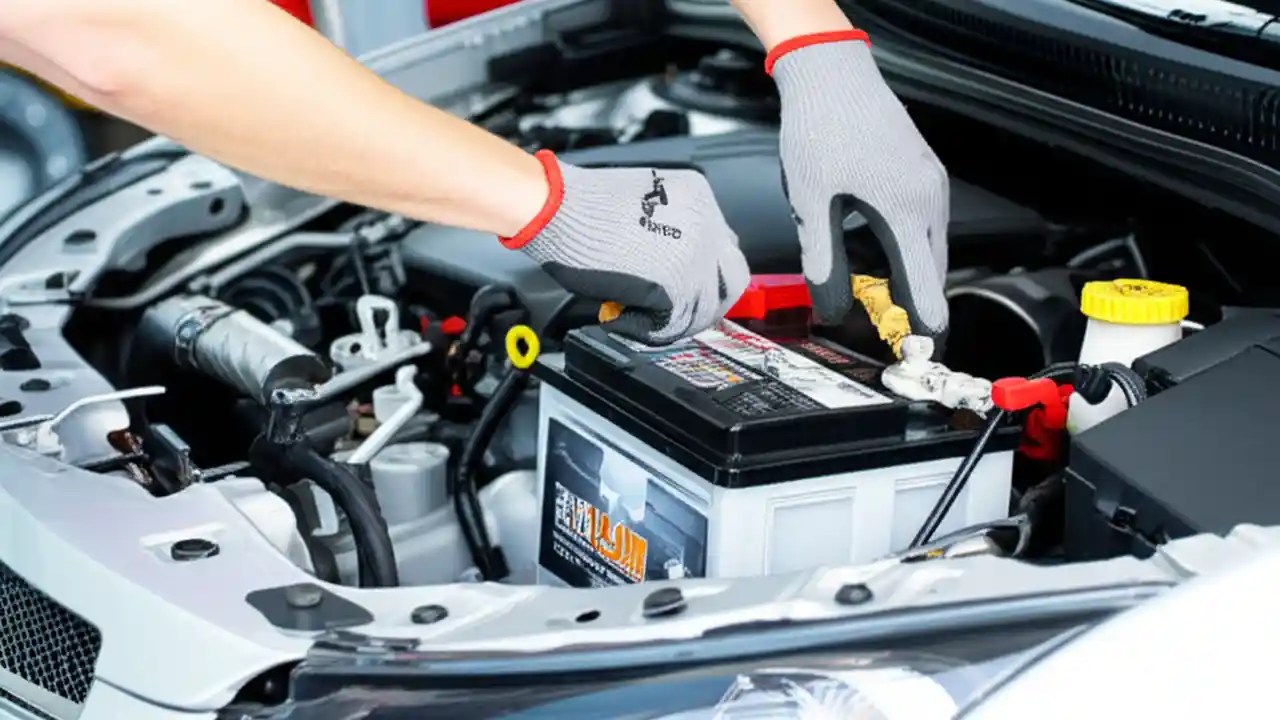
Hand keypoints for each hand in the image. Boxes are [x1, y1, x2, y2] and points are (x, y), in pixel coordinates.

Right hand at [502, 151, 749, 344]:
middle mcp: (707, 223)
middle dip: (706, 304)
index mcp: (698, 198)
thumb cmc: (580, 207)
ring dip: (672, 322)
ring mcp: (697, 254)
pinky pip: (675, 323)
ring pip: (704, 308)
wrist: (558, 207)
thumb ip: (669, 232)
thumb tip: (669, 268)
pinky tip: (624, 319)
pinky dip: (648, 330)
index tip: (687, 289)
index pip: (723, 248)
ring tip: (637, 319)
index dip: (705, 275)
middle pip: (732, 279)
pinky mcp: (678, 283)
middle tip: (675, 315)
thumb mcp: (642, 205)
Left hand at [769, 30, 949, 339]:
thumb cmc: (820, 129)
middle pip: (932, 271)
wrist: (830, 72)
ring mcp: (931, 181)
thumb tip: (828, 309)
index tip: (919, 352)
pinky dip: (909, 245)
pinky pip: (926, 222)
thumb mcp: (811, 206)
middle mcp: (930, 197)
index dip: (923, 325)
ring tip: (880, 292)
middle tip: (890, 328)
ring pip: (931, 246)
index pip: (926, 287)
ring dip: (910, 272)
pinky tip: (880, 247)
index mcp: (906, 211)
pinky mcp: (923, 169)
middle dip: (915, 302)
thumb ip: (822, 263)